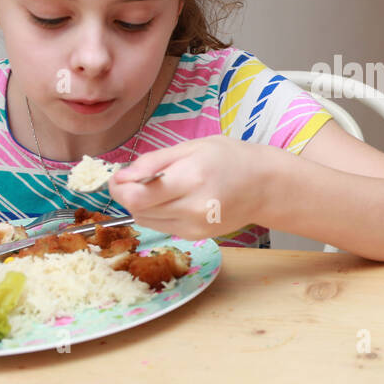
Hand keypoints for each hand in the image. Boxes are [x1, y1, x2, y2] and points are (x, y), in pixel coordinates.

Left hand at [109, 136, 272, 240]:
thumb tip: (122, 177)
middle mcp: (192, 208)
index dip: (119, 188)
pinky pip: (162, 226)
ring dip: (142, 205)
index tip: (118, 177)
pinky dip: (159, 213)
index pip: (138, 197)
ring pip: (146, 221)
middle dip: (128, 195)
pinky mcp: (196, 236)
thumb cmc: (230, 159)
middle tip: (134, 179)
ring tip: (159, 187)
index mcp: (191, 179)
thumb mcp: (191, 147)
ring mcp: (195, 227)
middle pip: (138, 210)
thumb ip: (153, 162)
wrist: (264, 186)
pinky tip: (175, 199)